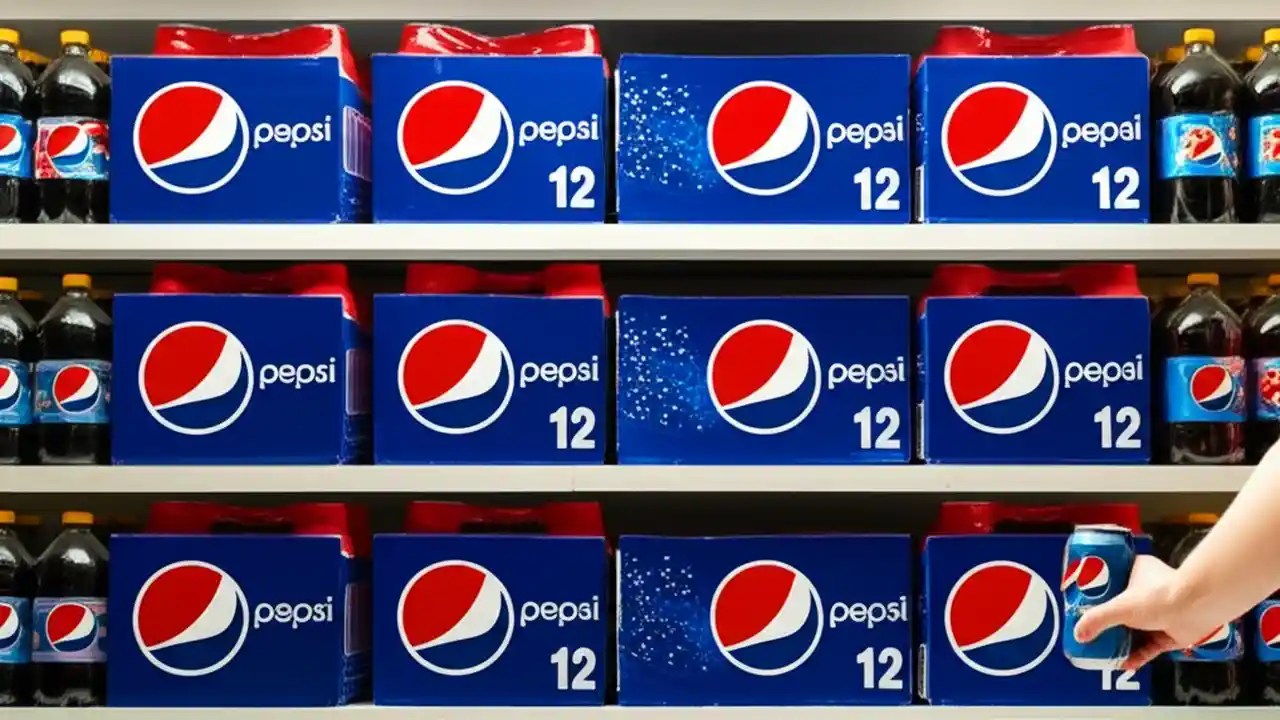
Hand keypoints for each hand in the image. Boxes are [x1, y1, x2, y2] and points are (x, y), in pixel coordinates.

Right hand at [1073, 554, 1221, 669]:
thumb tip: (1079, 633)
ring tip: (1104, 650)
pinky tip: (1125, 663)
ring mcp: (1160, 613)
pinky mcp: (1170, 632)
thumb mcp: (1120, 606)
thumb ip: (1098, 619)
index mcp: (1136, 572)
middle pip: (1122, 607)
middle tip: (1091, 630)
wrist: (1196, 609)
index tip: (1084, 601)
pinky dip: (1138, 655)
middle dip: (1108, 621)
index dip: (1098, 591)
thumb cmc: (1161, 595)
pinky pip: (1150, 646)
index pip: (1111, 580)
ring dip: (1122, 640)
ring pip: (1136, 628)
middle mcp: (1148, 591)